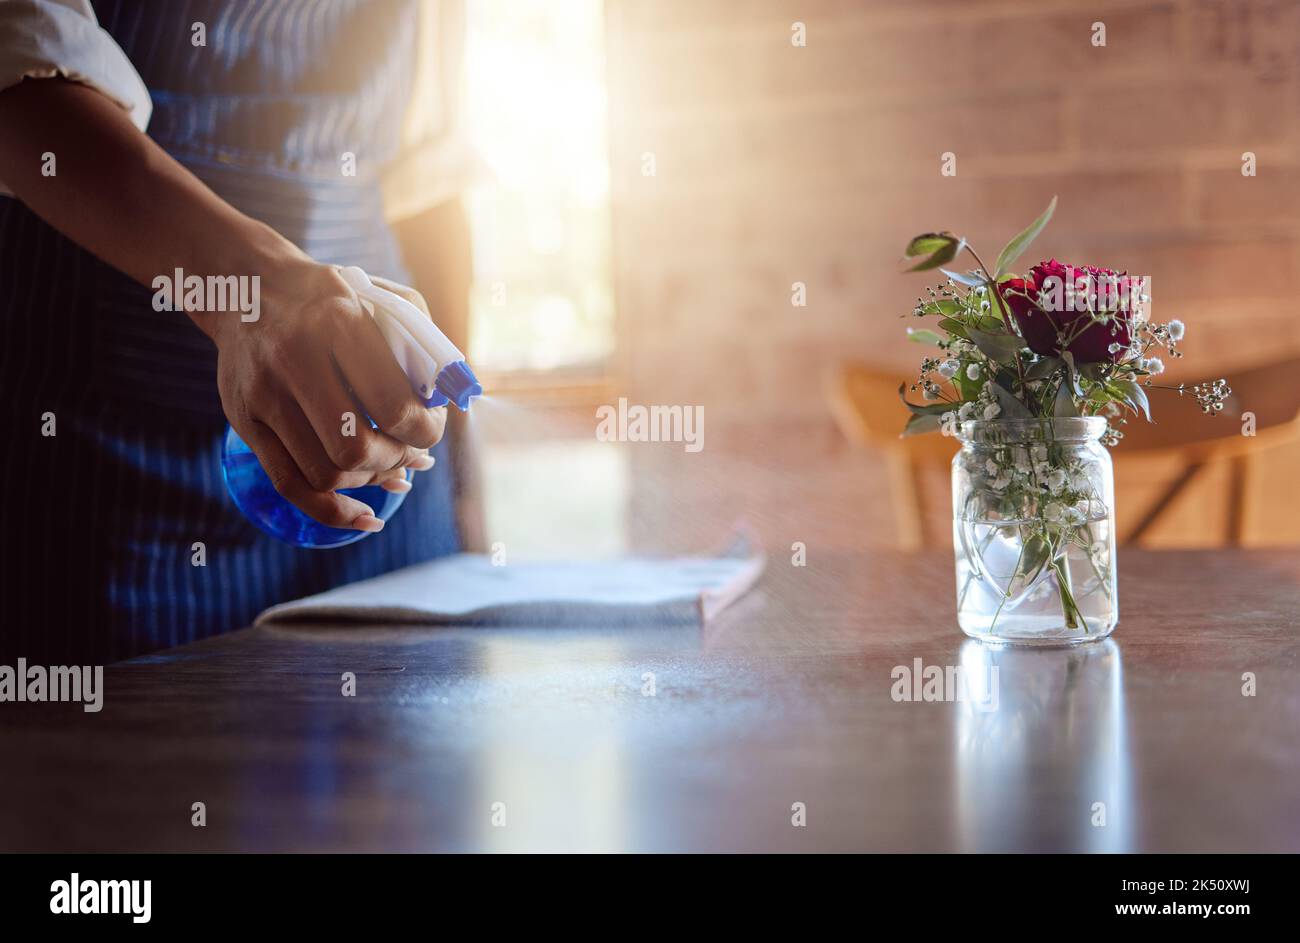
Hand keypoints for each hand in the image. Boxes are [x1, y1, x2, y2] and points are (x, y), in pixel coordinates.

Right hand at [208, 261, 446, 531]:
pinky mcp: (244, 422)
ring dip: (370, 482)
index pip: (393, 405)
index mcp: (338, 322)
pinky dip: (333, 512)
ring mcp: (263, 394)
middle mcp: (293, 358)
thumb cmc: (333, 299)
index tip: (433, 427)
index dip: (425, 431)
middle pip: (356, 448)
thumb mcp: (384, 301)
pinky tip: (366, 517)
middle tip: (413, 452)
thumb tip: (452, 404)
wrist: (249, 289)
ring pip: (325, 472)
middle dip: (397, 460)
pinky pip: (289, 486)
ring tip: (392, 469)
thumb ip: (423, 345)